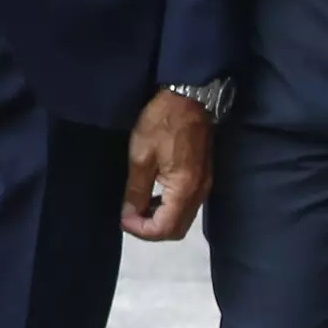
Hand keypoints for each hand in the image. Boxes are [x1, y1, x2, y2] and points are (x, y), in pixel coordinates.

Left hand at [123, 90, 213, 239]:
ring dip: (160, 219)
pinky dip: (169, 207)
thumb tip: (129, 214)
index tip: (122, 218)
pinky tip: (153, 194)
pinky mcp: (203, 176)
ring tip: (137, 206)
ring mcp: (204, 185)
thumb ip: (136, 190)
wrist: (189, 98)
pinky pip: (187, 204)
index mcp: (184, 190)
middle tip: (129, 216)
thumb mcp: (141, 155)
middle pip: (176, 229)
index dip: (141, 229)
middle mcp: (199, 193)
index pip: (165, 229)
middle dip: (151, 229)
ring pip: (183, 218)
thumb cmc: (162, 123)